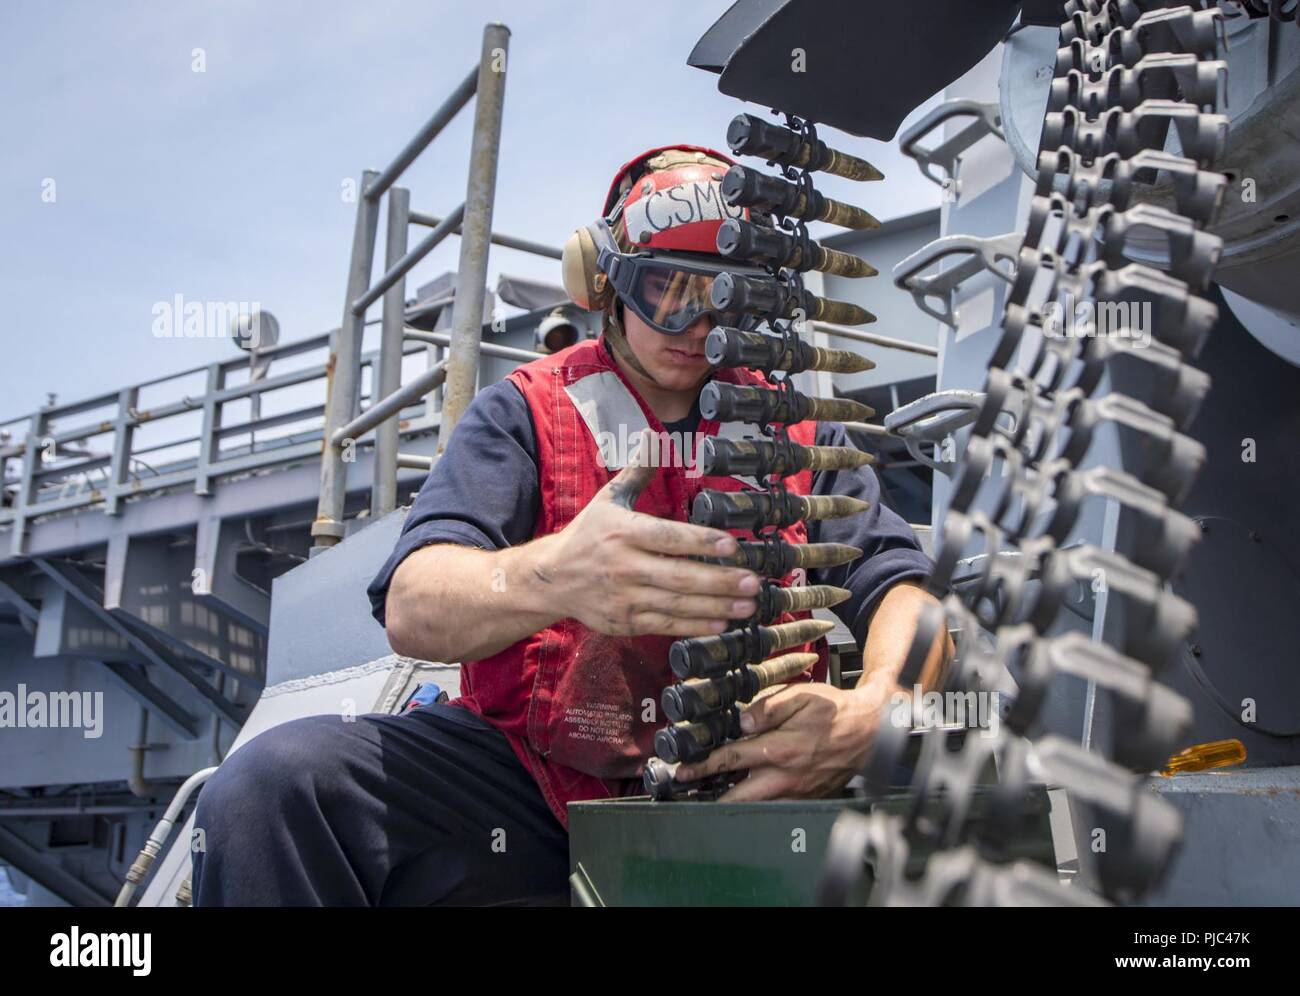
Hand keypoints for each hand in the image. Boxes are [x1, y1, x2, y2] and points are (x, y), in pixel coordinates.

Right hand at [534, 430, 761, 638]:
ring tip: (748, 605)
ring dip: (716, 606)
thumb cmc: (588, 535)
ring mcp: (625, 598)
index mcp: (623, 533)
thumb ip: (637, 471)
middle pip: (679, 576)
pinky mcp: (625, 622)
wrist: (552, 578)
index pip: (668, 538)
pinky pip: (665, 625)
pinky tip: (721, 624)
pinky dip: (694, 626)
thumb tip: (655, 436)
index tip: (733, 546)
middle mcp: (624, 566)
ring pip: (677, 604)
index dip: (702, 542)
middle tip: (754, 581)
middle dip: (720, 581)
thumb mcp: (609, 499)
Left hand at [674, 678, 891, 800]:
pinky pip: (774, 808)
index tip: (684, 769)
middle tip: (685, 794)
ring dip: (729, 805)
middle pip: (738, 796)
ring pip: (755, 808)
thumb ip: (768, 708)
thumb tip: (741, 722)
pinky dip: (754, 807)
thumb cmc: (835, 711)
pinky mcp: (806, 799)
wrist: (869, 731)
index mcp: (782, 749)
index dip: (705, 765)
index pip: (733, 759)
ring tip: (703, 799)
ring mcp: (798, 792)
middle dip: (708, 796)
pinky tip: (740, 798)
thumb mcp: (802, 696)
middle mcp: (788, 776)